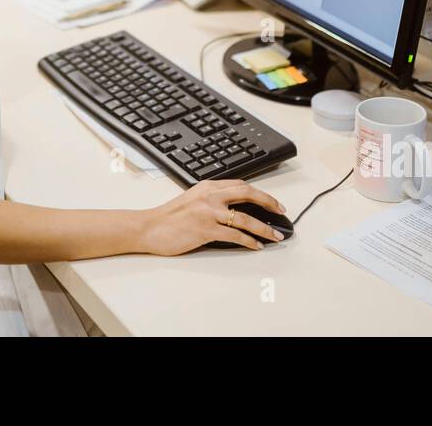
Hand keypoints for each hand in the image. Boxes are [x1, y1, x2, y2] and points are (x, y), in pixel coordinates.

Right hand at [138, 180, 286, 254]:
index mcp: (208, 186)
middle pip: (248, 194)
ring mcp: (208, 212)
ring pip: (245, 218)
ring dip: (264, 228)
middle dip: (269, 204)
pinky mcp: (205, 229)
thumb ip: (212, 200)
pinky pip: (234, 235)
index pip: (241, 185)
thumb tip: (235, 210)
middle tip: (281, 213)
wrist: (149, 227)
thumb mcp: (192, 200)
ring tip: (275, 236)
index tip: (272, 202)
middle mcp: (210, 195)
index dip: (261, 194)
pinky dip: (249, 241)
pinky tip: (256, 245)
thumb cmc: (169, 217)